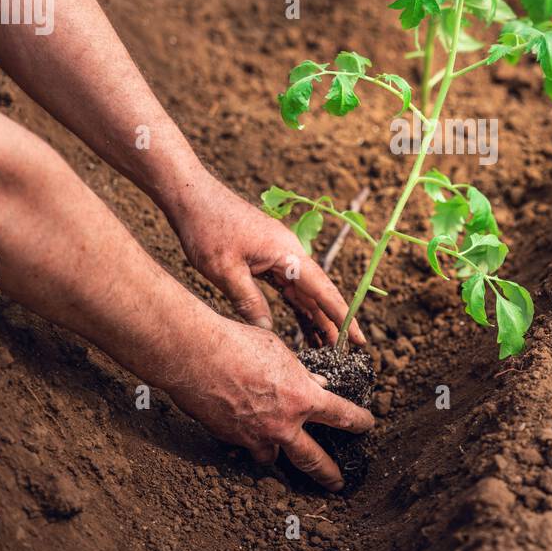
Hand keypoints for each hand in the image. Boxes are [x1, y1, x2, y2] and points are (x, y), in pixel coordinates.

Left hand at [166, 172, 365, 347]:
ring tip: (326, 346)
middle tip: (344, 352)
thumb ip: (249, 301)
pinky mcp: (266, 257)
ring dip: (315, 316)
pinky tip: (303, 324)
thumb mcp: (225, 271)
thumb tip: (267, 331)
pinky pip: (289, 286)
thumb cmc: (208, 228)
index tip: (358, 338)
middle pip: (318, 292)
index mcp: (287, 253)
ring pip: (304, 291)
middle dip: (332, 322)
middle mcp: (290, 253)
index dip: (342, 316)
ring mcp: (279, 254)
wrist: (192, 198)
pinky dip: (297, 305)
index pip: (323, 290)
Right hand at [169, 320, 373, 490]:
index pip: (341, 416)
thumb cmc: (238, 344)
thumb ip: (299, 373)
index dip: (358, 422)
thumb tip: (315, 383)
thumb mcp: (279, 351)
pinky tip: (243, 426)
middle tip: (337, 483)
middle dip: (328, 473)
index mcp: (302, 398)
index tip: (367, 425)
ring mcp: (254, 436)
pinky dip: (247, 438)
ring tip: (279, 450)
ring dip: (276, 453)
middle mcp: (281, 424)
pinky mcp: (229, 438)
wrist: (194, 355)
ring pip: (271, 456)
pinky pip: (243, 444)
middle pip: (312, 459)